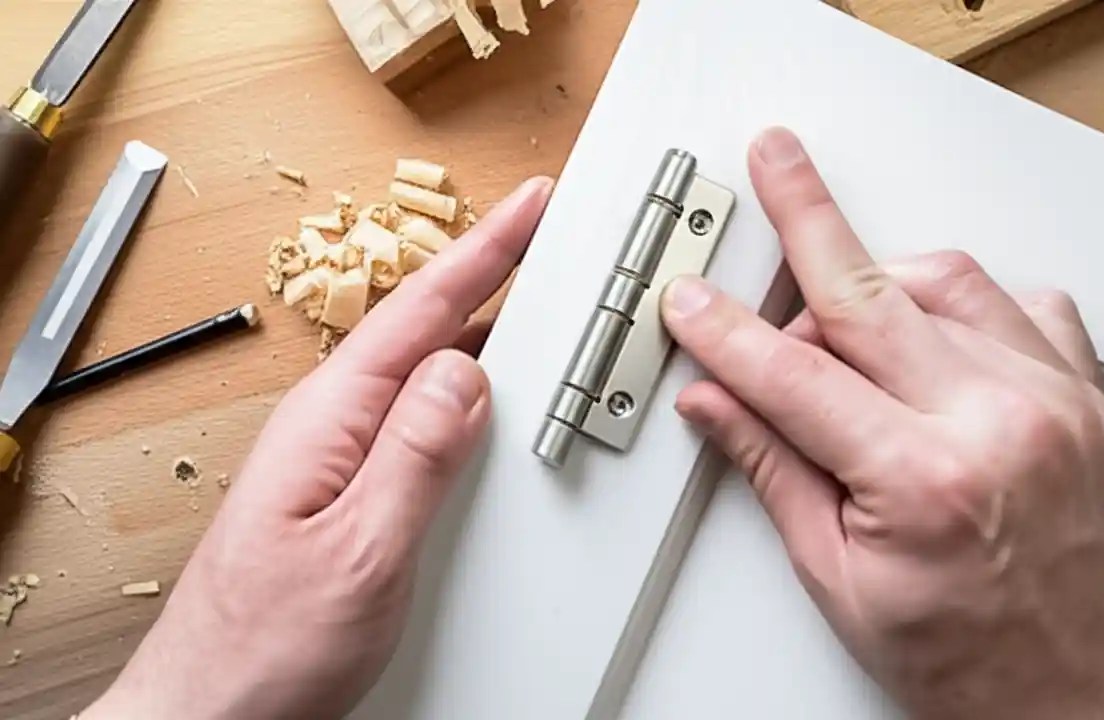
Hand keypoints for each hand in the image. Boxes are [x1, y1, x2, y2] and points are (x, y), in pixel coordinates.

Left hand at [80, 177, 553, 719]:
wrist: (212, 710)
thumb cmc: (268, 646)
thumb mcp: (364, 551)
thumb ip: (417, 456)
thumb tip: (466, 374)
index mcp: (330, 419)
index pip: (420, 312)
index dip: (485, 251)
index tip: (529, 207)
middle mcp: (328, 424)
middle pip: (422, 328)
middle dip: (489, 278)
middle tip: (546, 243)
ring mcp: (332, 454)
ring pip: (421, 373)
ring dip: (479, 338)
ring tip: (532, 312)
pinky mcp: (342, 486)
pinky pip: (412, 418)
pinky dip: (459, 397)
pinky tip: (481, 401)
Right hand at [660, 128, 1103, 719]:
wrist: (1071, 697)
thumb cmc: (963, 660)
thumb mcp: (837, 579)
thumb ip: (773, 471)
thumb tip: (717, 403)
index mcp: (922, 481)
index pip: (794, 376)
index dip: (726, 332)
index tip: (690, 302)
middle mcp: (997, 424)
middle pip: (869, 292)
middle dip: (805, 217)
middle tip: (773, 162)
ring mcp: (1050, 403)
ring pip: (947, 280)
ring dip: (879, 279)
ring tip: (839, 315)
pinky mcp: (1082, 398)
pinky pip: (1023, 303)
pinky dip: (965, 298)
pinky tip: (930, 327)